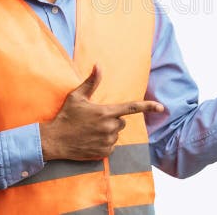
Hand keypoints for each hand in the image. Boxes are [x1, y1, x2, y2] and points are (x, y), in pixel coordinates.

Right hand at [39, 65, 163, 160]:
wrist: (54, 140)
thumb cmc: (66, 116)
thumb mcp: (77, 97)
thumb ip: (91, 81)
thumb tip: (98, 65)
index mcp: (105, 112)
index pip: (132, 108)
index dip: (148, 107)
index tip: (161, 108)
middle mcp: (109, 127)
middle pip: (122, 121)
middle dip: (113, 119)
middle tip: (95, 120)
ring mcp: (107, 140)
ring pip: (116, 133)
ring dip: (108, 131)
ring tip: (90, 130)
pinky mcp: (104, 152)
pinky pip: (111, 145)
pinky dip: (105, 142)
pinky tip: (91, 139)